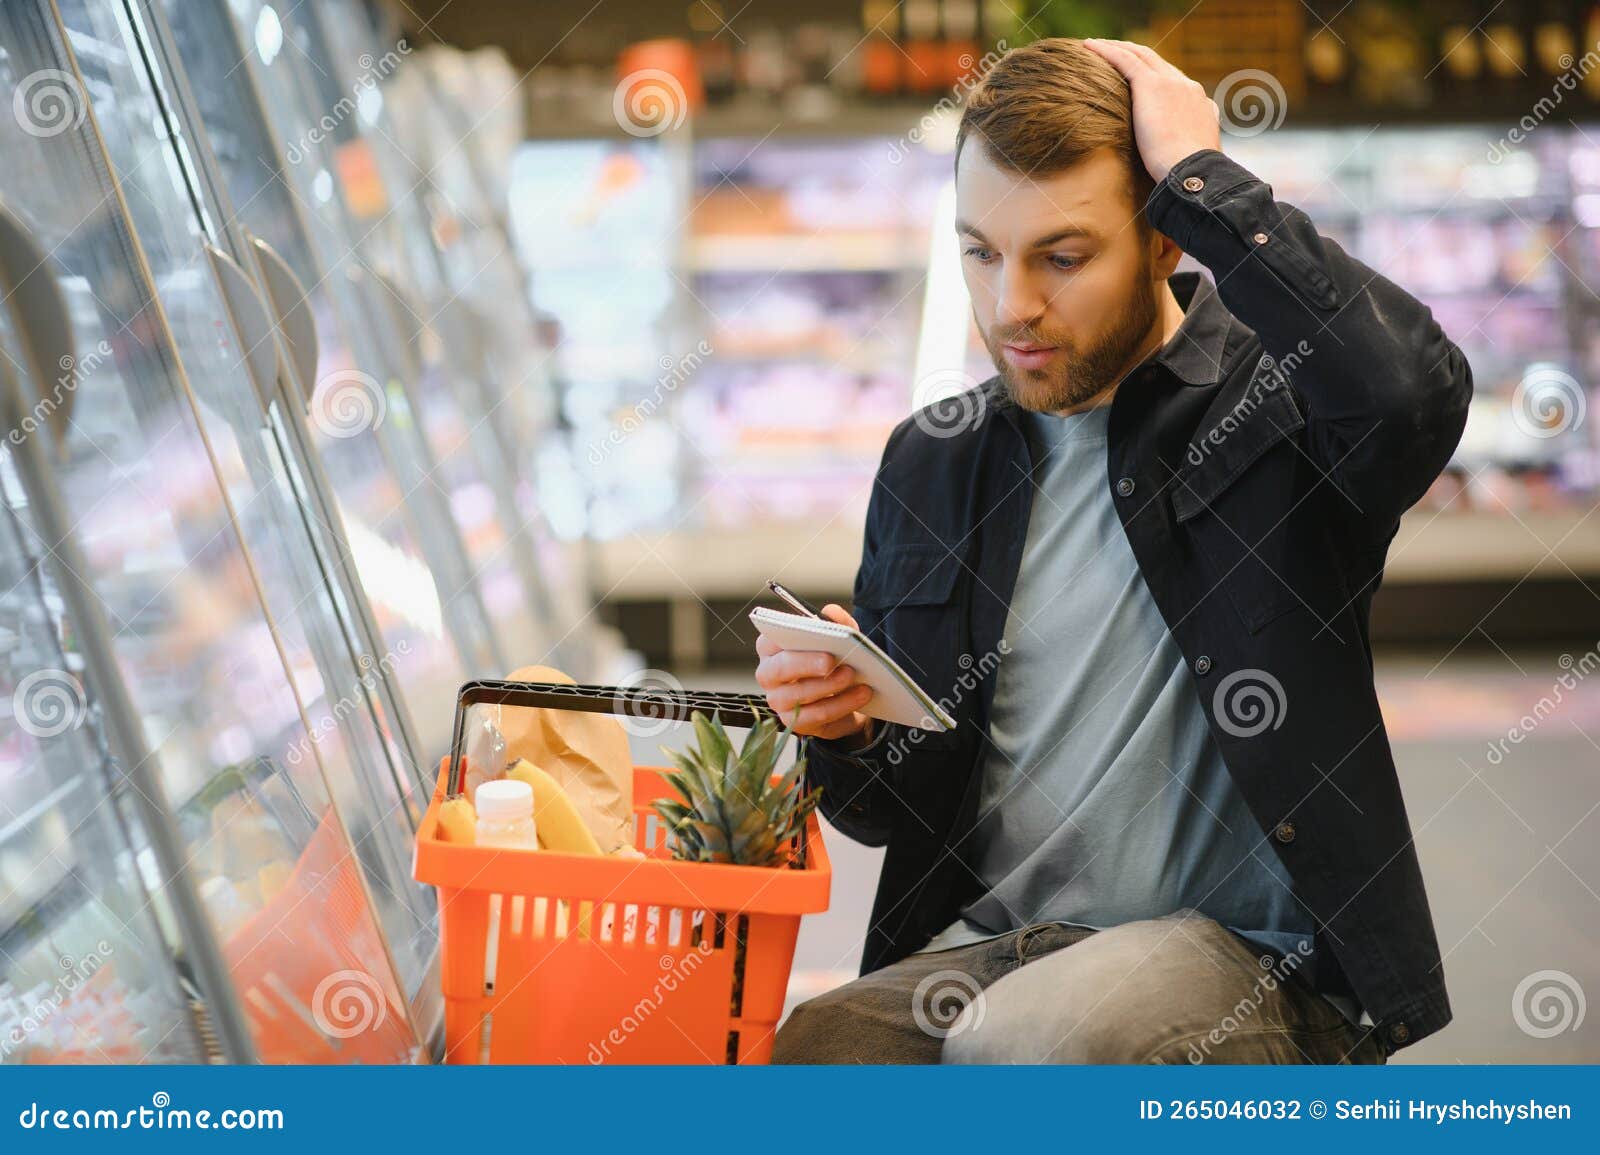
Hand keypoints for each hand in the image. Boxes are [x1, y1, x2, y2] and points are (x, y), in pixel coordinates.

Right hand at [755, 603, 874, 741]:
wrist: (842, 698)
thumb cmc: (832, 661)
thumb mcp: (837, 638)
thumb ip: (835, 622)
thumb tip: (831, 612)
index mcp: (771, 648)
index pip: (769, 640)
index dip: (788, 637)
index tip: (811, 634)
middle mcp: (768, 674)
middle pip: (781, 668)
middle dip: (807, 663)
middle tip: (831, 660)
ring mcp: (778, 700)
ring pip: (800, 694)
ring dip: (831, 685)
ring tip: (854, 675)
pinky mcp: (794, 722)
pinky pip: (817, 714)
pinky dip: (842, 704)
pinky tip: (862, 694)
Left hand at [1083, 38, 1220, 181]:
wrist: (1193, 173)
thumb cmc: (1189, 180)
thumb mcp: (1189, 162)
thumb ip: (1182, 154)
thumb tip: (1168, 169)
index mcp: (1199, 105)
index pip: (1174, 83)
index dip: (1153, 76)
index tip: (1135, 79)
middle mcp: (1188, 88)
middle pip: (1157, 63)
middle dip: (1134, 56)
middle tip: (1111, 54)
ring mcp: (1172, 84)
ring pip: (1141, 55)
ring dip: (1117, 48)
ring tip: (1095, 46)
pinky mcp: (1153, 86)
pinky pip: (1126, 60)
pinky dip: (1107, 50)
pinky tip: (1089, 46)